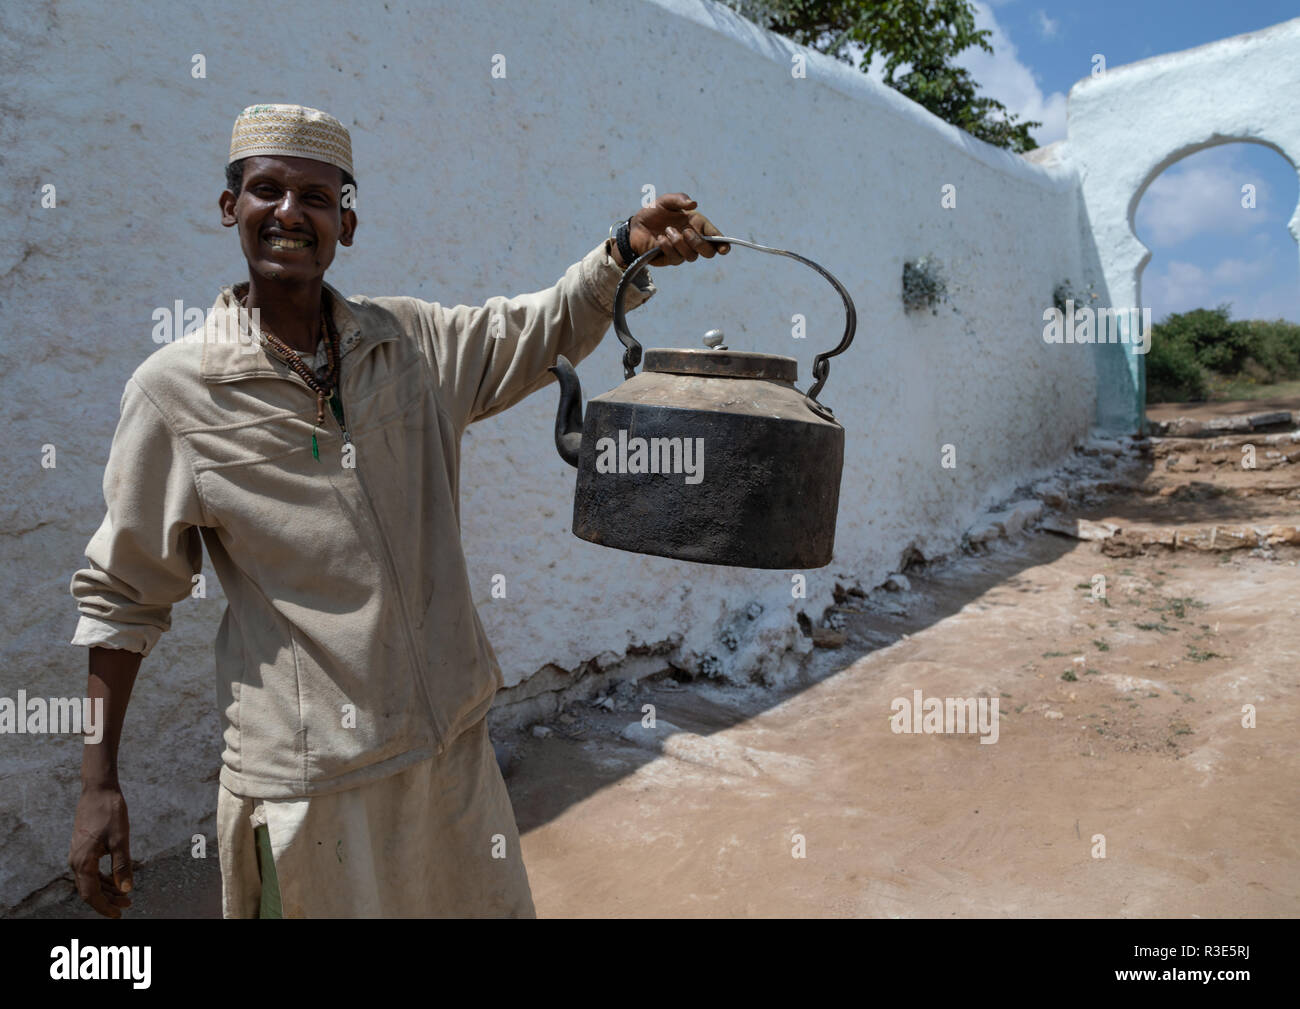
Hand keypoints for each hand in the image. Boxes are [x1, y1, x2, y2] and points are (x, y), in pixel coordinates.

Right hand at [69, 783, 133, 917]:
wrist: (98, 791)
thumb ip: (122, 866)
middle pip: (90, 890)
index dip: (104, 907)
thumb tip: (126, 889)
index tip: (118, 915)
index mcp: (83, 862)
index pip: (91, 895)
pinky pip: (91, 871)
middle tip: (127, 905)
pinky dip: (104, 878)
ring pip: (91, 881)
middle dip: (108, 900)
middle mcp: (76, 862)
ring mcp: (78, 855)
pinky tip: (117, 880)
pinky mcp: (83, 849)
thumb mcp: (121, 840)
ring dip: (107, 890)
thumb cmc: (110, 813)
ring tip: (125, 895)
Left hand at [627, 193, 728, 266]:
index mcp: (698, 224)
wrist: (636, 226)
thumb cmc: (653, 212)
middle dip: (699, 243)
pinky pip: (676, 258)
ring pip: (692, 256)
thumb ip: (679, 199)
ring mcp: (683, 251)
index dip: (723, 244)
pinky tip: (661, 239)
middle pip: (708, 251)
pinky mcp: (671, 258)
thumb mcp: (665, 201)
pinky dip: (669, 247)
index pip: (715, 237)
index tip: (724, 248)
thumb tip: (693, 204)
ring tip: (667, 231)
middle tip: (686, 232)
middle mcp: (693, 239)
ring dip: (680, 243)